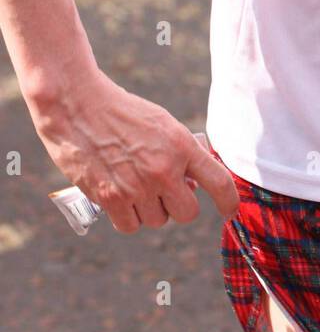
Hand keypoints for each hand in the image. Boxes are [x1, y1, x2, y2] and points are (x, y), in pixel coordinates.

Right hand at [33, 67, 238, 232]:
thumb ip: (182, 152)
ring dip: (150, 209)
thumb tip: (193, 182)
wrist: (78, 106)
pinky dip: (127, 217)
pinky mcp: (111, 199)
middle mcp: (164, 170)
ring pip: (157, 220)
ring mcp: (138, 187)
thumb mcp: (163, 124)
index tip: (229, 211)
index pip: (219, 182)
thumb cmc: (122, 112)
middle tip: (165, 190)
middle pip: (187, 213)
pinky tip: (121, 198)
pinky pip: (130, 226)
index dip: (229, 202)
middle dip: (179, 204)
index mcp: (182, 146)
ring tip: (135, 184)